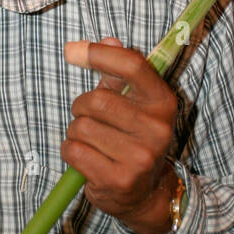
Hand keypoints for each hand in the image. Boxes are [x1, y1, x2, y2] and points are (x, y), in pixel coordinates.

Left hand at [61, 36, 178, 233]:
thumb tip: (107, 39)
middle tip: (87, 117)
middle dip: (81, 106)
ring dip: (76, 132)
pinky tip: (85, 158)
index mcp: (163, 103)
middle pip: (97, 100)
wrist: (147, 194)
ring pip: (81, 127)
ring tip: (92, 142)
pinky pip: (73, 150)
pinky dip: (70, 151)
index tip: (73, 50)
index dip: (100, 54)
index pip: (132, 66)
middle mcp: (157, 129)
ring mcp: (139, 157)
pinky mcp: (117, 179)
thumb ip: (121, 74)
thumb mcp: (135, 106)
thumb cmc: (134, 141)